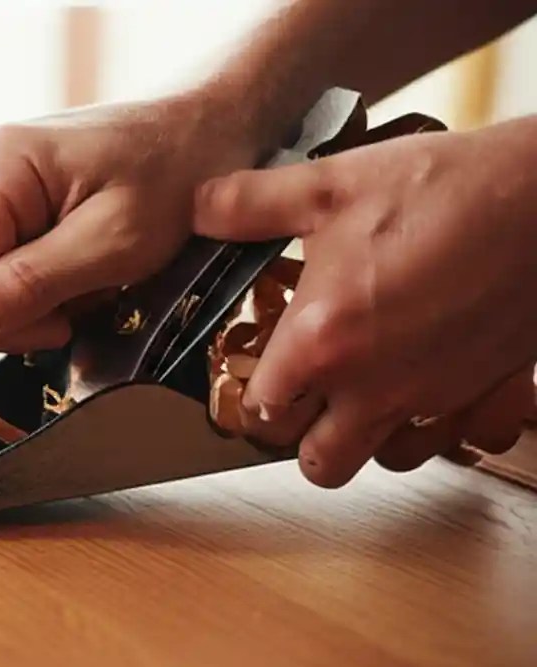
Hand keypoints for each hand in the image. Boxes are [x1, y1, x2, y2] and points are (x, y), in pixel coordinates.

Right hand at [0, 92, 266, 352]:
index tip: (61, 320)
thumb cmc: (175, 176)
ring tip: (97, 276)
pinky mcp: (8, 210)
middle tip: (93, 294)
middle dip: (26, 309)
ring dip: (42, 301)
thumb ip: (33, 281)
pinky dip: (48, 287)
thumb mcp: (114, 241)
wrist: (207, 135)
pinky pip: (6, 272)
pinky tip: (87, 269)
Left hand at [194, 116, 536, 487]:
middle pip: (317, 460)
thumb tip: (197, 208)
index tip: (261, 372)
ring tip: (360, 395)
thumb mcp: (331, 184)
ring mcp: (436, 397)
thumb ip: (250, 204)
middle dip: (300, 435)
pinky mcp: (489, 394)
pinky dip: (440, 430)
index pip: (261, 408)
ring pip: (386, 462)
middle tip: (302, 396)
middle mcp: (376, 385)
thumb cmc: (446, 189)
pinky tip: (428, 389)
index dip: (253, 394)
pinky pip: (458, 444)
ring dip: (367, 439)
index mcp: (323, 341)